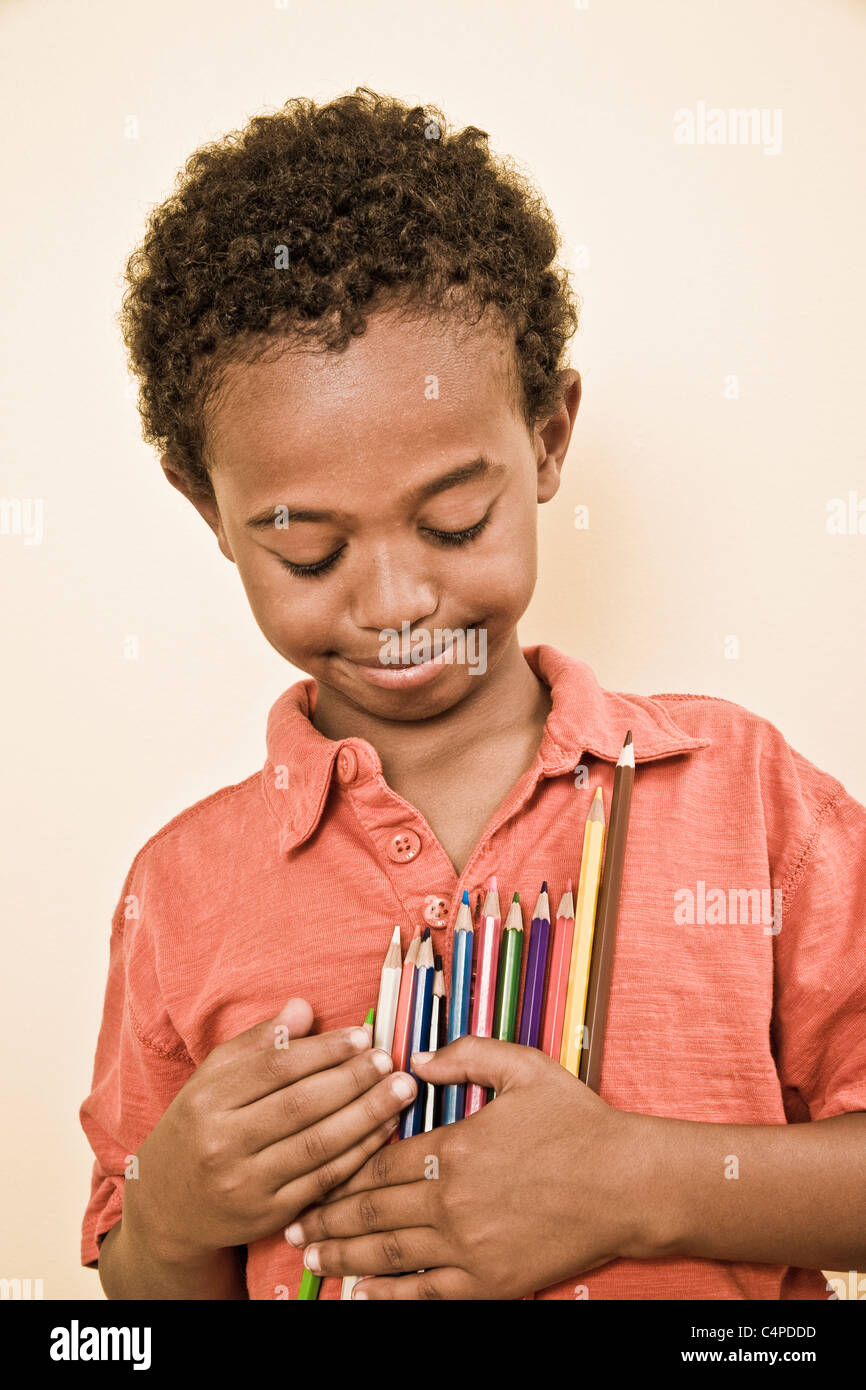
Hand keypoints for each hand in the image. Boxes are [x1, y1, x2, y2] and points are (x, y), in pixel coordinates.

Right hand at [123, 997, 417, 1264]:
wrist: (167, 1208)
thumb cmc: (198, 1128)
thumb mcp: (212, 1079)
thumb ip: (258, 1043)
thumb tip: (303, 1008)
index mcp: (206, 1100)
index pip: (276, 1068)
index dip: (324, 1050)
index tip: (362, 1035)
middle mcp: (222, 1143)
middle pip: (301, 1105)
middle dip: (354, 1080)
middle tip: (389, 1061)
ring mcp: (245, 1184)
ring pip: (318, 1144)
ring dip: (368, 1115)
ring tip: (400, 1090)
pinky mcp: (268, 1216)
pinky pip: (323, 1180)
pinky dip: (359, 1153)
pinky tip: (384, 1129)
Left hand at [285, 1036, 649, 1298]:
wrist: (629, 1184)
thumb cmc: (577, 1123)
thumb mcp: (523, 1067)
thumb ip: (466, 1054)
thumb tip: (415, 1060)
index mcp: (453, 1145)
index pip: (377, 1162)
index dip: (340, 1170)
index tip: (314, 1175)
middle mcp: (450, 1199)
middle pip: (371, 1210)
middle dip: (328, 1218)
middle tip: (296, 1224)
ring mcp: (467, 1245)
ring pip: (388, 1254)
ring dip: (345, 1257)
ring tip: (314, 1257)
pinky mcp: (489, 1281)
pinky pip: (426, 1294)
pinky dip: (389, 1296)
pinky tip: (363, 1295)